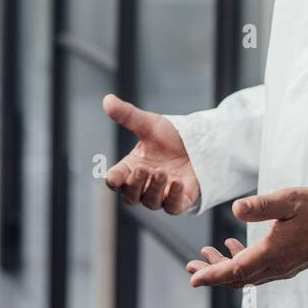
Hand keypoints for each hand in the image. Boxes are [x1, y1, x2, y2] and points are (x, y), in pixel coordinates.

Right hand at [103, 94, 200, 214]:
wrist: (200, 142)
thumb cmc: (170, 136)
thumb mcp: (148, 124)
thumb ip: (127, 115)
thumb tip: (107, 99)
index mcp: (131, 168)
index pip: (116, 179)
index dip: (113, 180)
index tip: (113, 178)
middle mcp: (144, 185)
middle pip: (131, 196)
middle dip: (135, 184)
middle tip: (142, 169)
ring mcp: (162, 195)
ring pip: (151, 202)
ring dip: (154, 189)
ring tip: (161, 172)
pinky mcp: (180, 201)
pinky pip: (173, 207)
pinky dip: (173, 198)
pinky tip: (177, 183)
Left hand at [186, 187, 307, 287]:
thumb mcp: (287, 200)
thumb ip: (260, 206)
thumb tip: (236, 209)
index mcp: (272, 253)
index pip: (235, 270)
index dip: (212, 275)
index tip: (194, 278)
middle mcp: (276, 266)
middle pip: (237, 277)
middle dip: (212, 272)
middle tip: (192, 264)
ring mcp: (282, 267)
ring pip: (246, 275)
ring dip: (225, 267)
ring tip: (207, 253)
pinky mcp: (287, 263)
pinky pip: (257, 270)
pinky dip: (240, 262)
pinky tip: (233, 245)